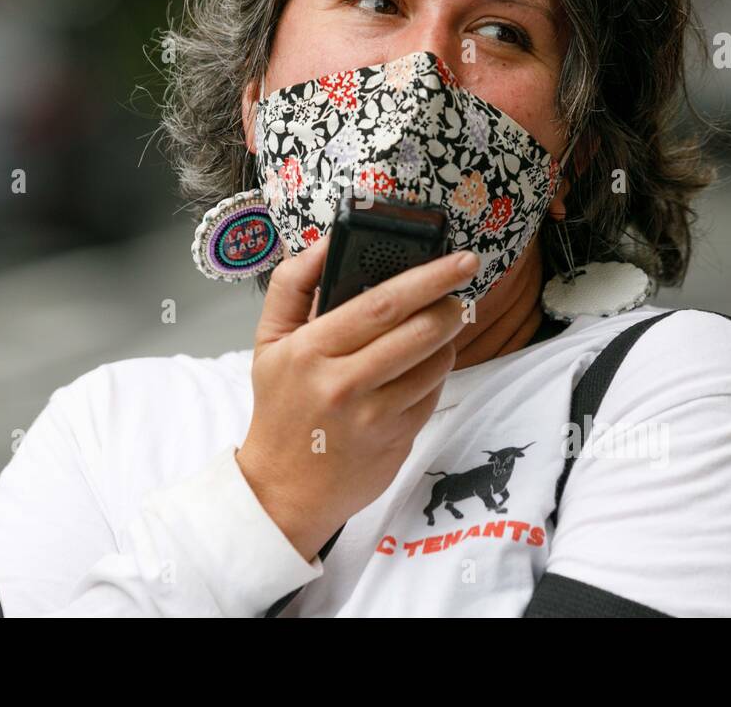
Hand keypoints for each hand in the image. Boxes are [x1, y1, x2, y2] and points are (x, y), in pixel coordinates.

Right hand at [236, 235, 478, 560]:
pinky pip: (432, 393)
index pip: (381, 304)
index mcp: (310, 350)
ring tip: (440, 324)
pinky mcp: (396, 439)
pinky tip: (424, 364)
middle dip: (449, 304)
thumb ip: (292, 285)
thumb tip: (328, 241)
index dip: (427, 278)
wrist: (284, 489)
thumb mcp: (269, 342)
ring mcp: (373, 416)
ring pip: (434, 363)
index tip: (457, 260)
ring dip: (447, 337)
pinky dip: (436, 372)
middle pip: (417, 331)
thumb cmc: (281, 407)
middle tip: (461, 287)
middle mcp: (343, 383)